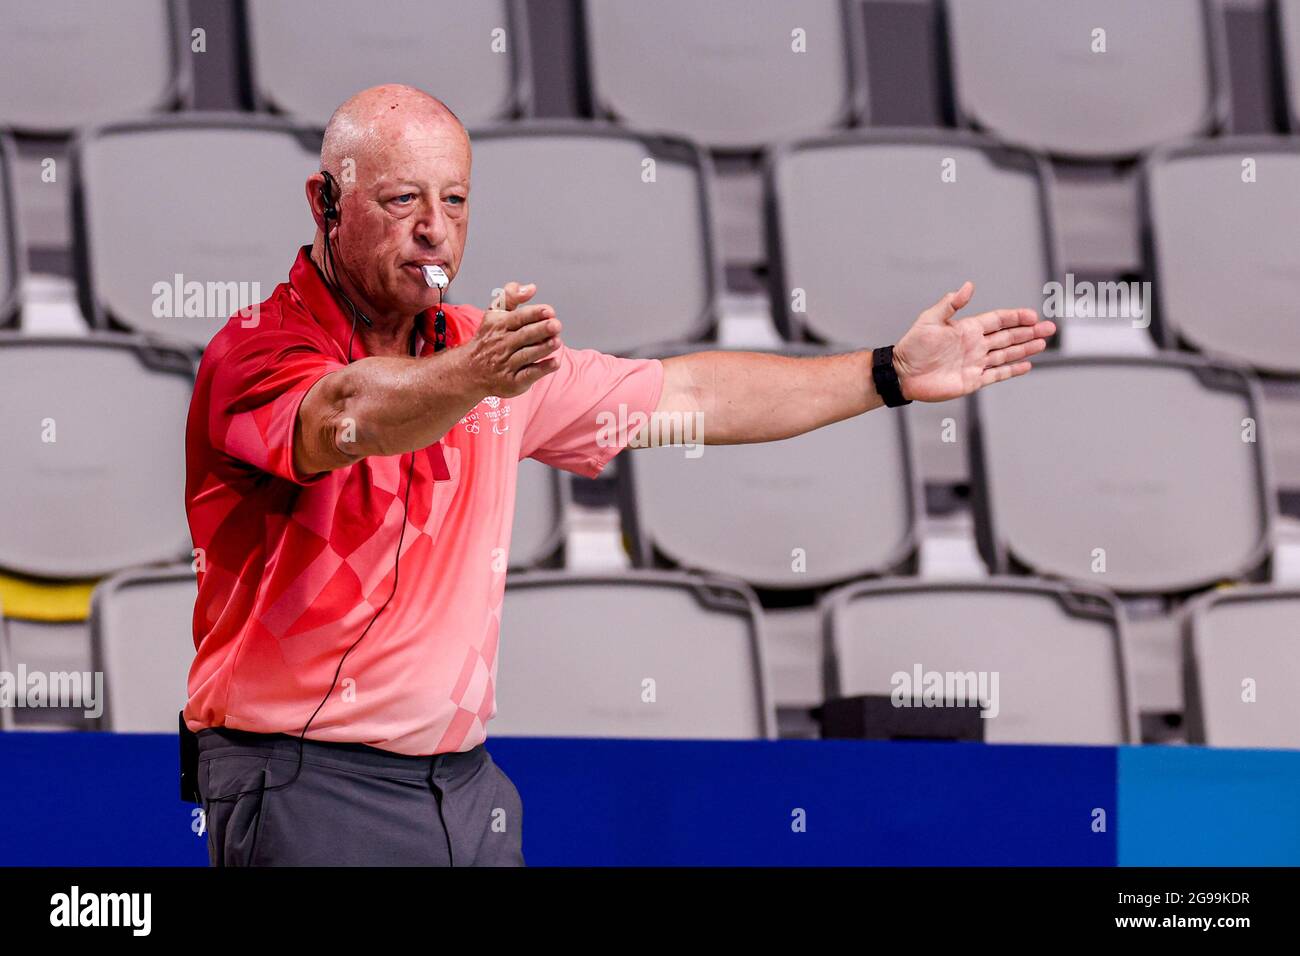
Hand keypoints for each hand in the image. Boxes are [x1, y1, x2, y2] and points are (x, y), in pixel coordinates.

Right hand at [460, 281, 562, 397]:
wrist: (469, 371)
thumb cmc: (488, 339)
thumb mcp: (494, 313)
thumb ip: (511, 296)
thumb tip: (531, 287)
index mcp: (499, 326)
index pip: (518, 317)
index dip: (534, 313)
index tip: (549, 311)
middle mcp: (502, 344)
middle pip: (524, 336)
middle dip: (541, 330)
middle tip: (556, 325)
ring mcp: (507, 364)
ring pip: (527, 354)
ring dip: (543, 348)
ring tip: (556, 341)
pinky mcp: (513, 381)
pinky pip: (529, 374)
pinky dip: (542, 369)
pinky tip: (555, 362)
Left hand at [892, 280, 1055, 402]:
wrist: (902, 374)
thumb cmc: (913, 345)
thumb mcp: (930, 320)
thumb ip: (950, 304)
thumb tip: (968, 286)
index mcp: (967, 329)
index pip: (998, 320)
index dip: (1015, 317)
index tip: (1033, 315)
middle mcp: (975, 345)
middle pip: (1008, 336)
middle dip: (1029, 332)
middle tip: (1050, 328)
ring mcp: (975, 363)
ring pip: (1006, 354)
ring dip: (1025, 348)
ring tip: (1043, 343)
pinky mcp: (972, 380)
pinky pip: (997, 374)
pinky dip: (1012, 369)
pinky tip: (1027, 364)